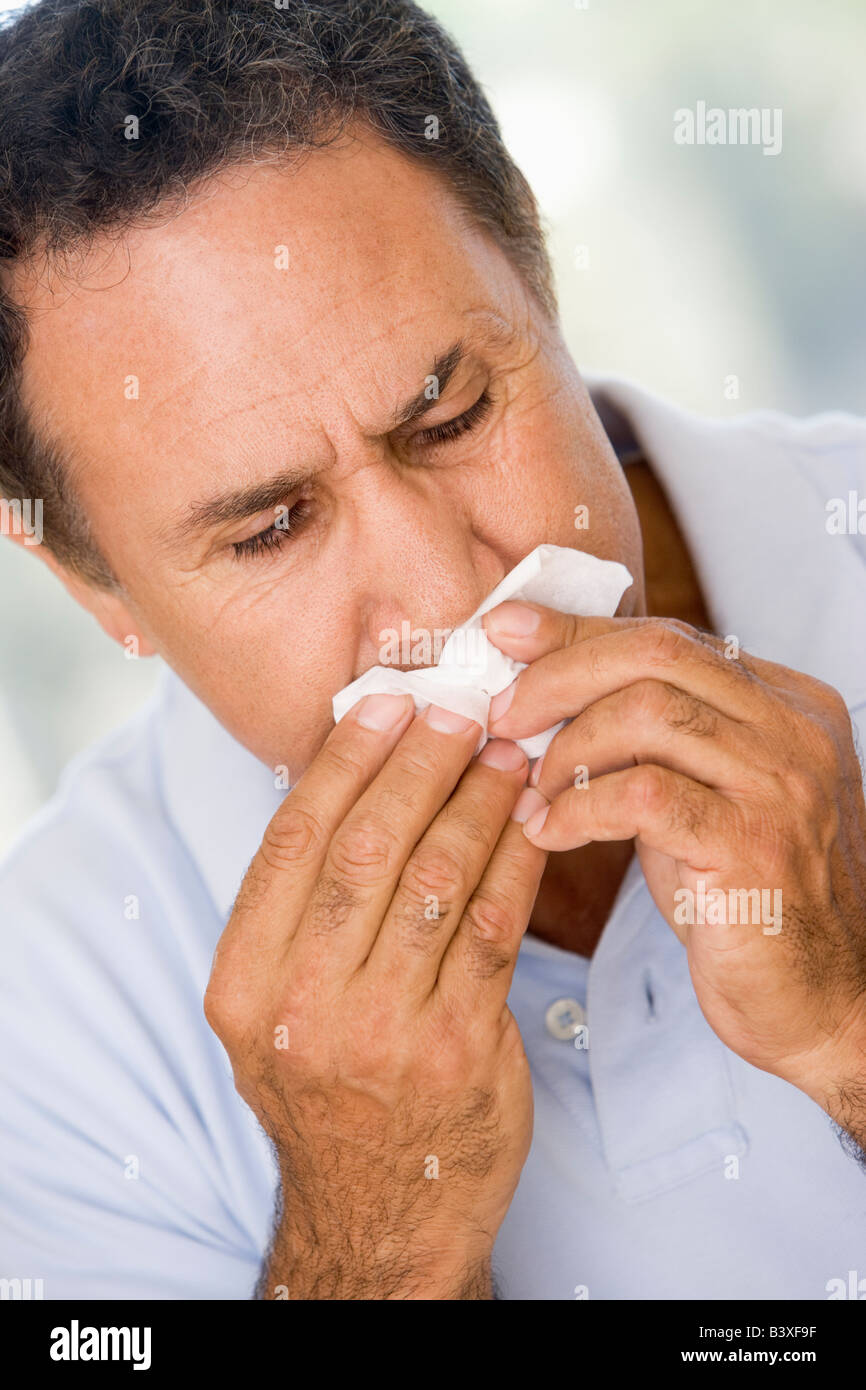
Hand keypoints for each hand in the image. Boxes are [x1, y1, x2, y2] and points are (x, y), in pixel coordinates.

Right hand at [204, 693, 546, 1298]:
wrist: (381, 1217)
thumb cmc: (334, 1091)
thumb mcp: (276, 1012)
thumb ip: (300, 912)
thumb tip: (346, 779)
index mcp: (244, 980)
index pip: (294, 838)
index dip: (346, 759)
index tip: (387, 703)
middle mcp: (300, 1003)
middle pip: (366, 845)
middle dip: (422, 763)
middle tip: (462, 712)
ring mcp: (380, 1030)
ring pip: (436, 875)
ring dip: (479, 802)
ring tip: (508, 755)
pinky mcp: (458, 1047)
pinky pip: (495, 924)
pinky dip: (517, 860)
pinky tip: (533, 823)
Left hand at [484, 601, 865, 1142]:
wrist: (818, 1003)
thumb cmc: (741, 899)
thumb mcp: (695, 794)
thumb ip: (647, 737)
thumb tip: (542, 681)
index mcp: (785, 704)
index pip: (668, 637)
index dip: (579, 631)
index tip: (506, 631)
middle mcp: (794, 731)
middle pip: (656, 655)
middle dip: (559, 674)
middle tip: (501, 713)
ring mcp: (782, 786)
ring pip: (647, 712)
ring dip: (565, 747)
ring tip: (529, 789)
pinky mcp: (756, 846)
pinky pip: (642, 795)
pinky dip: (578, 808)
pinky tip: (548, 832)